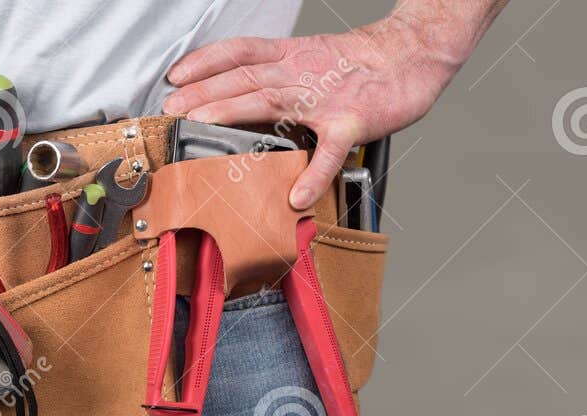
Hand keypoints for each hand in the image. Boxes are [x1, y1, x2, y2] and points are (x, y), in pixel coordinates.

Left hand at [163, 17, 470, 208]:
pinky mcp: (352, 121)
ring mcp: (326, 97)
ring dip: (234, 112)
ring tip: (203, 125)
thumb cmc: (362, 64)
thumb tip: (238, 95)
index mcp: (291, 56)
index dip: (205, 62)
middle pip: (245, 77)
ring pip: (273, 100)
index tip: (176, 76)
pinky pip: (330, 151)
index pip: (241, 52)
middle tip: (172, 107)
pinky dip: (313, 173)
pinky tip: (297, 194)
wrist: (414, 55)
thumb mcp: (312, 58)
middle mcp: (302, 72)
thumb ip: (277, 75)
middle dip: (204, 91)